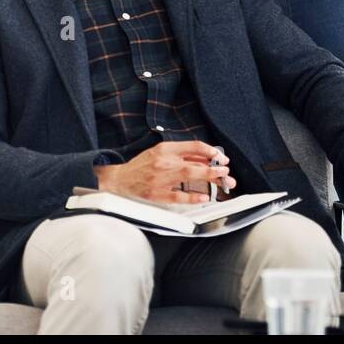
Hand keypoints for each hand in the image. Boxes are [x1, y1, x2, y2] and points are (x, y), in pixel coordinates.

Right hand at [94, 141, 235, 203]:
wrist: (118, 180)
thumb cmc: (140, 167)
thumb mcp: (159, 152)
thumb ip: (180, 154)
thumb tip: (205, 157)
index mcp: (165, 149)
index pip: (194, 146)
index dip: (211, 151)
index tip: (221, 157)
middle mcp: (164, 161)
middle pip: (195, 163)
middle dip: (215, 168)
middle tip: (226, 171)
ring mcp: (160, 178)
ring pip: (189, 176)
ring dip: (209, 178)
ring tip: (221, 180)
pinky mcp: (156, 193)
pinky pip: (178, 196)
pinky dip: (193, 197)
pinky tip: (204, 197)